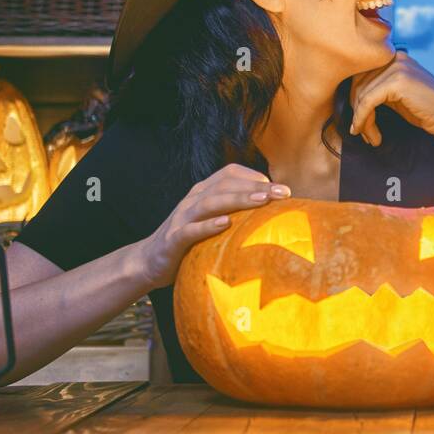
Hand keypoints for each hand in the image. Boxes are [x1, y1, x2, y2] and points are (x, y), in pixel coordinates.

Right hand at [139, 163, 289, 289]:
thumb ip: (235, 213)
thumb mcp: (213, 221)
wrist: (150, 261)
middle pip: (225, 185)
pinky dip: (208, 225)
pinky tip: (226, 223)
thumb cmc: (191, 241)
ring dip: (237, 199)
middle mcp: (193, 199)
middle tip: (283, 192)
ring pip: (210, 202)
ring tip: (262, 200)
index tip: (281, 188)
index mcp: (203, 191)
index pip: (230, 173)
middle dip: (255, 187)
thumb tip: (274, 214)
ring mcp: (182, 217)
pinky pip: (191, 230)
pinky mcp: (173, 239)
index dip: (255, 176)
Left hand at [349, 51, 433, 145]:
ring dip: (361, 119)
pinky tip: (366, 132)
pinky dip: (363, 119)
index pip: (360, 75)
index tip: (358, 122)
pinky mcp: (398, 81)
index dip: (355, 100)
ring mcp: (397, 66)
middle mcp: (394, 57)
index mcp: (393, 57)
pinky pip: (368, 101)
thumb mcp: (396, 95)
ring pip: (361, 94)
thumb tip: (350, 98)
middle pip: (358, 83)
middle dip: (356, 111)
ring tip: (367, 136)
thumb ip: (377, 89)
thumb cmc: (423, 109)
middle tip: (360, 132)